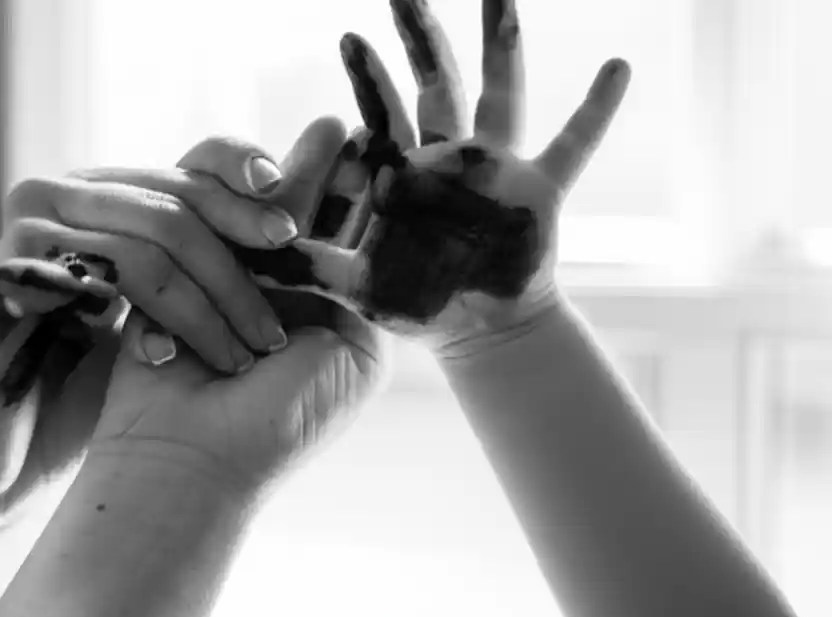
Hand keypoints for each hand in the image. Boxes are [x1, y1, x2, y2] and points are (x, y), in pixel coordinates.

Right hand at [0, 121, 344, 523]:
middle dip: (242, 256)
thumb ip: (203, 275)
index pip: (191, 165)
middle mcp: (59, 197)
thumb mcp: (153, 322)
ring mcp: (24, 233)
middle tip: (288, 306)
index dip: (247, 183)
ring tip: (246, 354)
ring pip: (145, 244)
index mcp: (102, 195)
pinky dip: (153, 324)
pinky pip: (95, 284)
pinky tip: (177, 362)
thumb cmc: (77, 387)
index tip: (297, 225)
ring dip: (208, 303)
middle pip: (175, 202)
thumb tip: (302, 242)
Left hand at [231, 0, 631, 356]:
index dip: (366, 76)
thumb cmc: (418, 304)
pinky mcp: (537, 188)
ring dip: (502, 42)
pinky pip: (573, 142)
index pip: (381, 112)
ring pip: (501, 90)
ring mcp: (496, 166)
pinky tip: (620, 66)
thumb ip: (305, 267)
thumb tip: (244, 257)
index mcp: (405, 172)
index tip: (346, 35)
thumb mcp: (354, 285)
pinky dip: (596, 109)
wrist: (479, 333)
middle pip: (436, 81)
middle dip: (421, 36)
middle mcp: (449, 157)